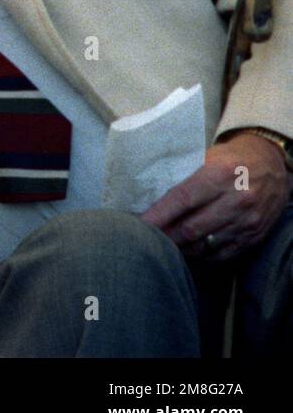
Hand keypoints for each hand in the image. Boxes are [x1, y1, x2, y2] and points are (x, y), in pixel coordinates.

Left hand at [141, 131, 291, 262]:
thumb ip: (183, 173)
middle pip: (192, 227)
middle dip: (165, 237)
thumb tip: (148, 192)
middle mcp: (237, 198)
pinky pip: (222, 255)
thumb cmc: (231, 159)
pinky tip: (186, 254)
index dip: (158, 215)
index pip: (182, 199)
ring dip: (181, 250)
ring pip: (206, 245)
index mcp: (220, 173)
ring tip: (161, 249)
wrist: (273, 165)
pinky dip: (201, 257)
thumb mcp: (209, 155)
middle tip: (143, 240)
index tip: (139, 225)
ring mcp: (248, 220)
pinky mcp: (255, 236)